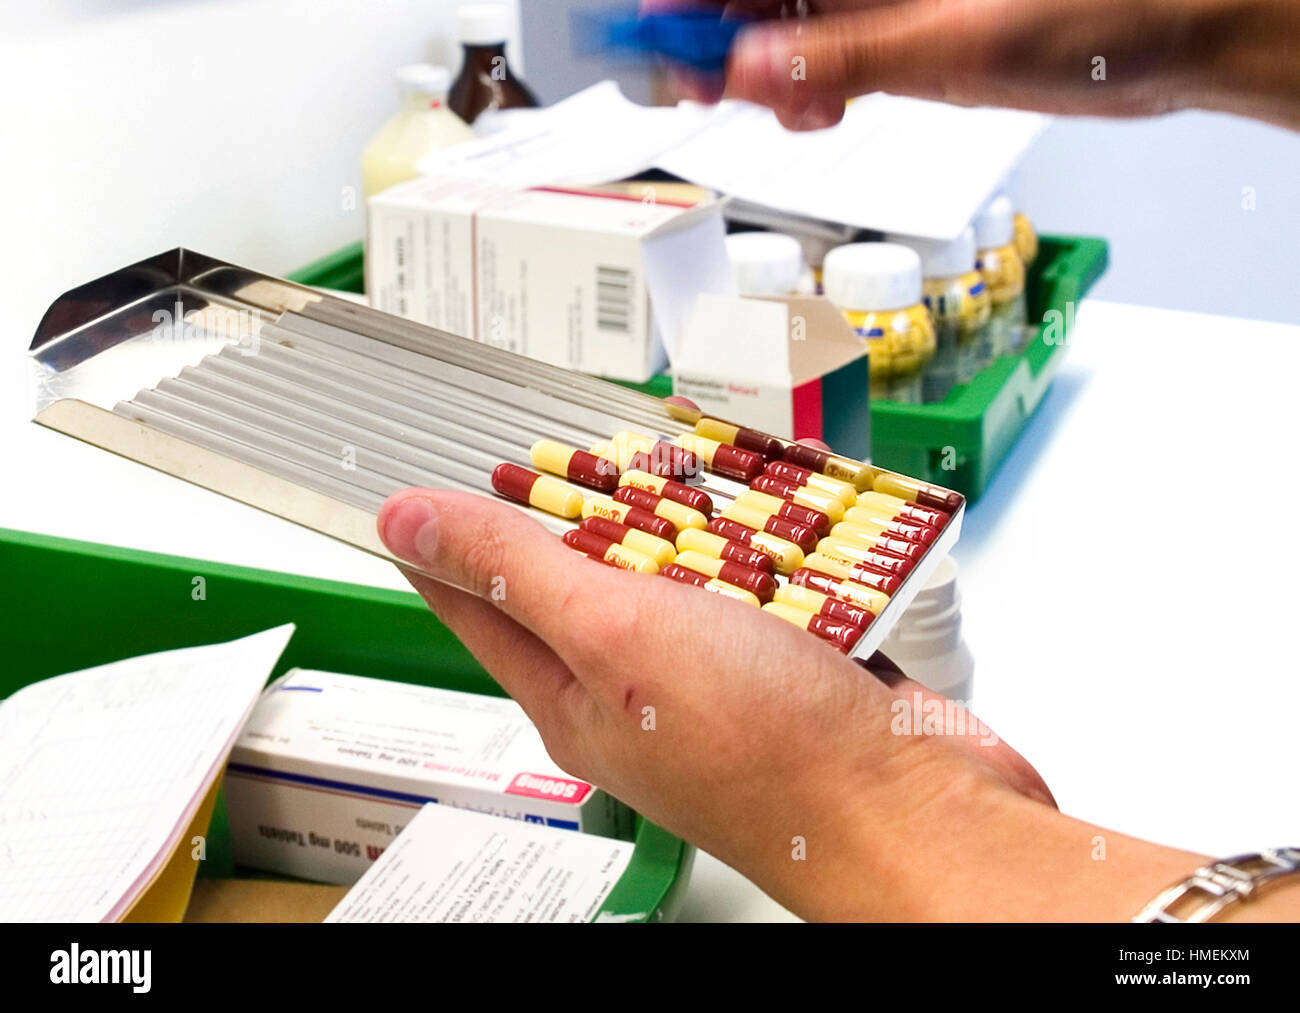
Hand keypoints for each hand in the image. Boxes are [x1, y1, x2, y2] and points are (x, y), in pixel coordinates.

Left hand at [375, 480, 1072, 919]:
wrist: (909, 808)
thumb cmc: (761, 745)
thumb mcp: (612, 633)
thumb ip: (517, 571)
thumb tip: (407, 523)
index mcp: (572, 690)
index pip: (478, 604)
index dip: (443, 539)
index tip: (420, 487)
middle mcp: (639, 684)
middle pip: (586, 576)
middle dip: (580, 508)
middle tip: (567, 446)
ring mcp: (718, 672)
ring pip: (680, 572)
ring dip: (682, 519)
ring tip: (678, 465)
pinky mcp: (789, 658)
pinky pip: (757, 581)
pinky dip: (761, 541)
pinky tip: (770, 510)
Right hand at [643, 0, 1299, 129]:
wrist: (1186, 32)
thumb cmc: (1106, 5)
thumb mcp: (958, 42)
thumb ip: (842, 59)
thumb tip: (746, 70)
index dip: (696, 4)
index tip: (653, 33)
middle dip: (716, 34)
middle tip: (682, 80)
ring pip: (789, 22)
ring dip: (759, 68)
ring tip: (775, 106)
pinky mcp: (911, 23)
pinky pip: (829, 50)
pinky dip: (806, 84)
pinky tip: (812, 108)